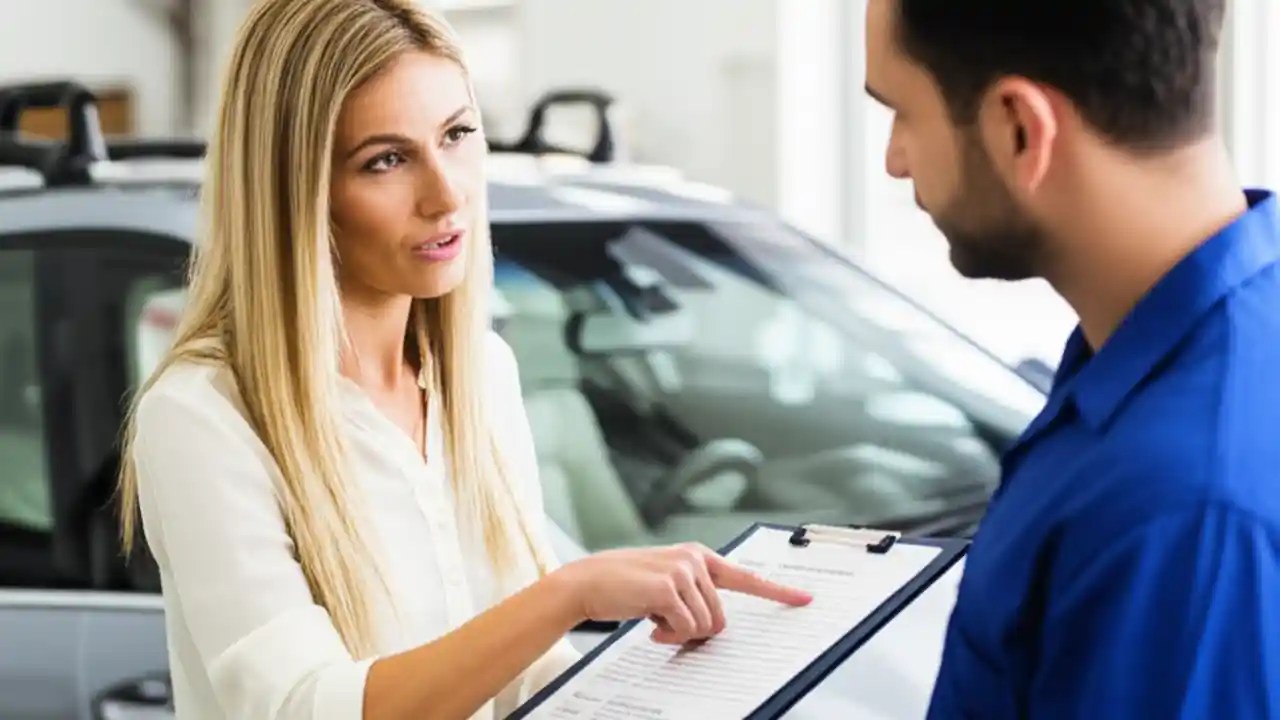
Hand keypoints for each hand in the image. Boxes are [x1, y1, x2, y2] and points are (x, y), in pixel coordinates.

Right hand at [553, 543, 812, 644]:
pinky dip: (668, 636)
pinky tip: (648, 623)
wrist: (587, 583)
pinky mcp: (668, 587)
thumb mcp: (665, 585)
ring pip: (706, 626)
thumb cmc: (626, 588)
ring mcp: (683, 571)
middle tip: (666, 624)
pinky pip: (686, 629)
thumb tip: (714, 626)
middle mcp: (695, 559)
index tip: (805, 600)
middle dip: (696, 630)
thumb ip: (694, 595)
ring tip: (654, 618)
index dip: (778, 592)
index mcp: (699, 557)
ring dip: (679, 633)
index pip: (746, 577)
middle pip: (721, 618)